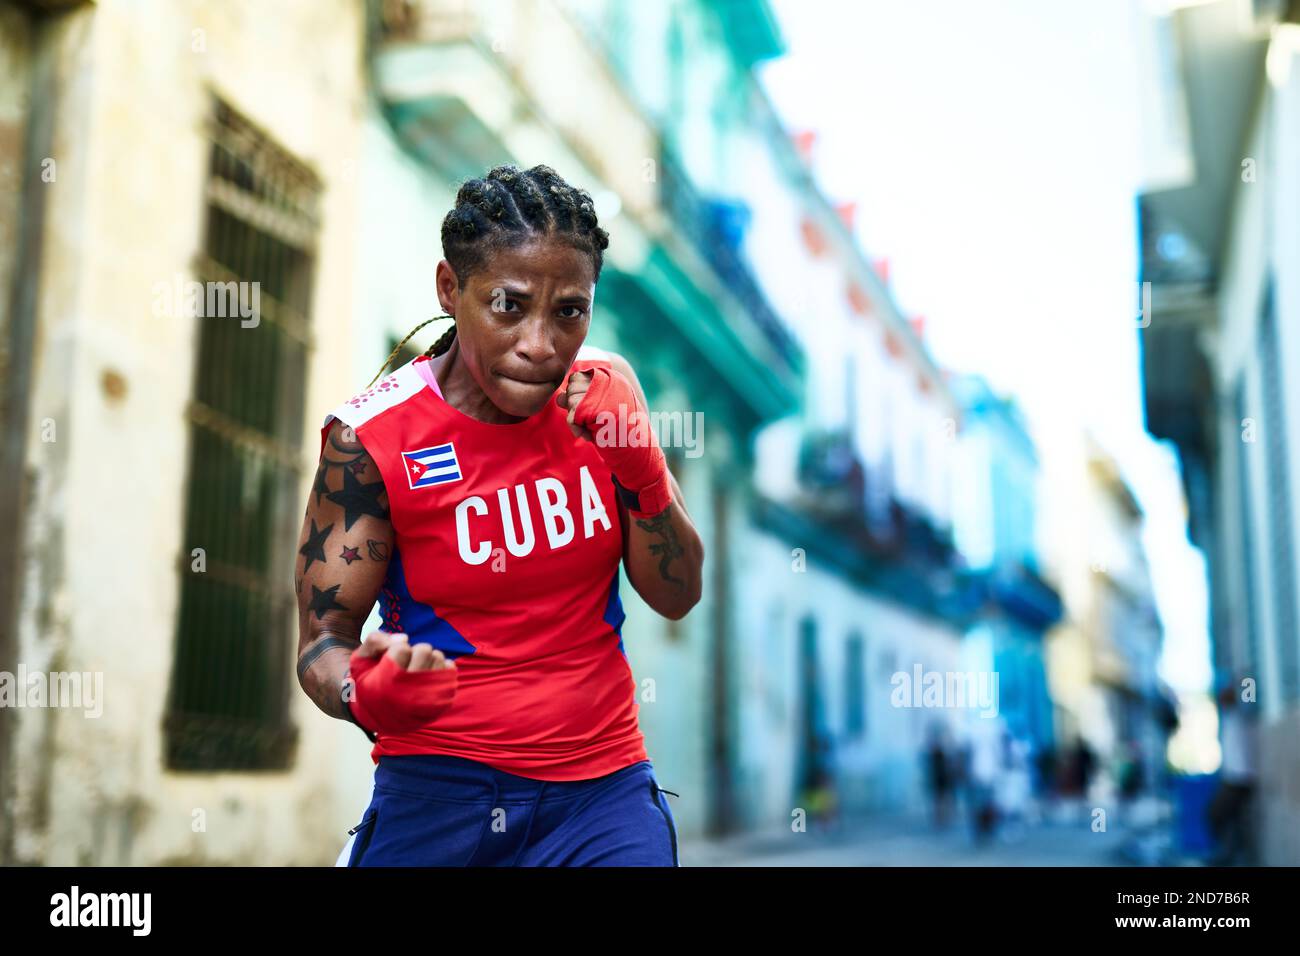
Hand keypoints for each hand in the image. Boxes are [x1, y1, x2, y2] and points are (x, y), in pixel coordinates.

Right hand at [345, 631, 456, 735]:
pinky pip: (450, 670)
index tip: (391, 660)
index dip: (396, 650)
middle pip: (423, 650)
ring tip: (417, 668)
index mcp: (386, 682)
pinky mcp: (441, 700)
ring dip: (428, 658)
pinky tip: (429, 674)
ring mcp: (427, 697)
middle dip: (415, 651)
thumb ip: (375, 640)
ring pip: (437, 657)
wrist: (379, 714)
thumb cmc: (369, 681)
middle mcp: (408, 692)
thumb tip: (404, 638)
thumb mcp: (360, 660)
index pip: (402, 649)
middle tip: (407, 661)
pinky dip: (441, 667)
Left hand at [555, 363, 671, 517]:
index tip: (588, 412)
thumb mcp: (598, 411)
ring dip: (575, 419)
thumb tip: (559, 396)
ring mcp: (604, 396)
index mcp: (612, 378)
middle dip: (573, 407)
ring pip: (570, 400)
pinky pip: (572, 415)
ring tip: (589, 430)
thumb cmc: (621, 431)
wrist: (639, 450)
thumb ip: (579, 400)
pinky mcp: (598, 411)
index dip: (576, 395)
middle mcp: (609, 383)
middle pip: (571, 387)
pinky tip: (588, 436)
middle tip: (588, 423)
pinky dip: (575, 428)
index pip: (577, 378)